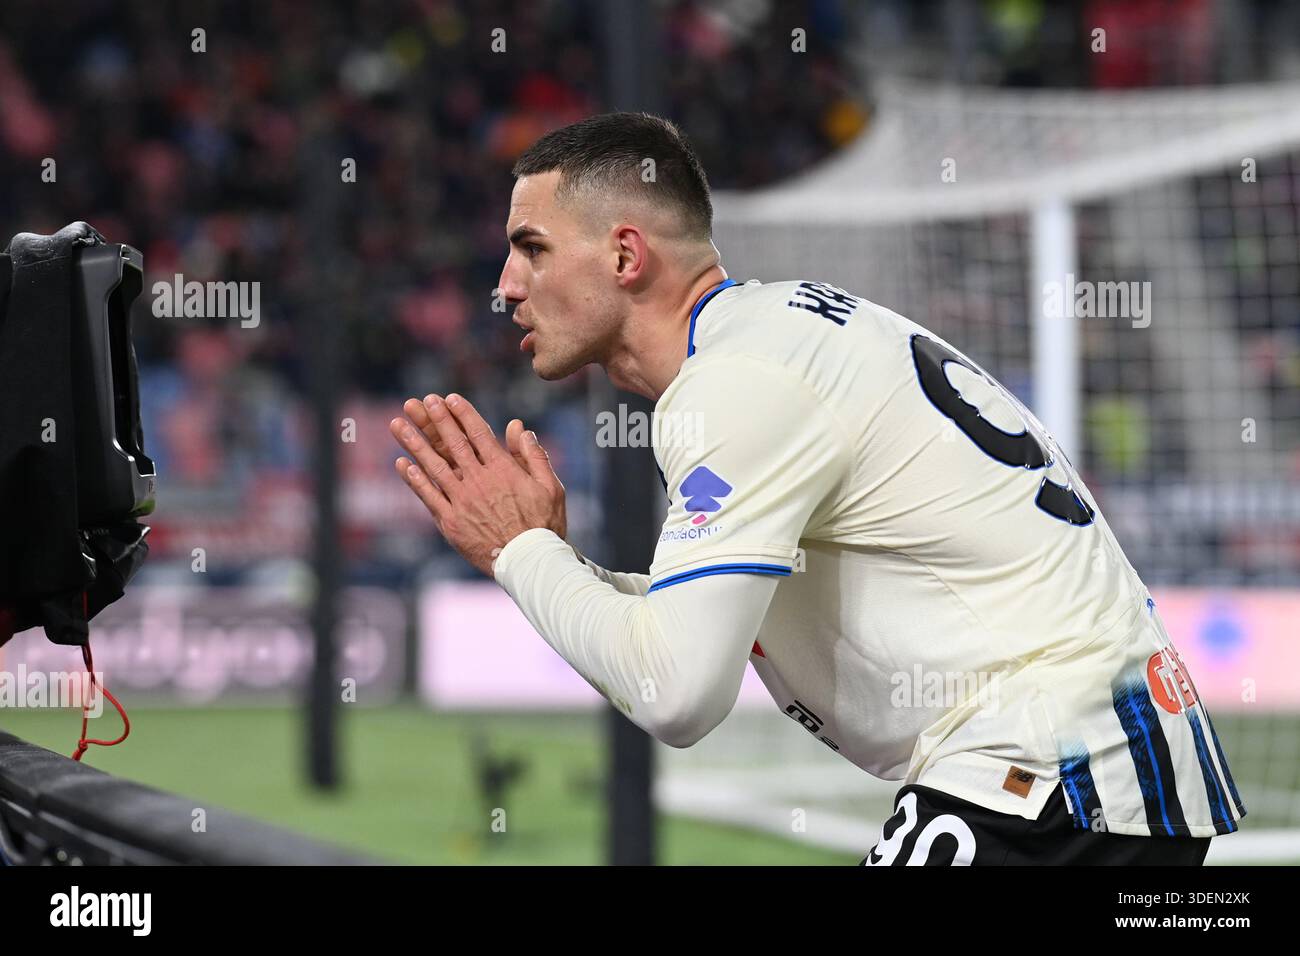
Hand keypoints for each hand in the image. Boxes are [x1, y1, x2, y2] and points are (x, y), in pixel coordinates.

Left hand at [391, 393, 566, 576]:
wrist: (529, 561)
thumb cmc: (545, 525)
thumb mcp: (550, 486)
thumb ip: (534, 455)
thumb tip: (519, 428)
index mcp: (503, 469)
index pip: (479, 433)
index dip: (462, 414)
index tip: (449, 398)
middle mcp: (478, 480)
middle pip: (452, 444)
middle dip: (434, 420)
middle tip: (419, 402)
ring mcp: (462, 501)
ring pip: (434, 466)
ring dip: (415, 443)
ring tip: (398, 424)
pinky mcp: (451, 522)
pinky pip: (428, 496)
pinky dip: (414, 480)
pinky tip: (402, 464)